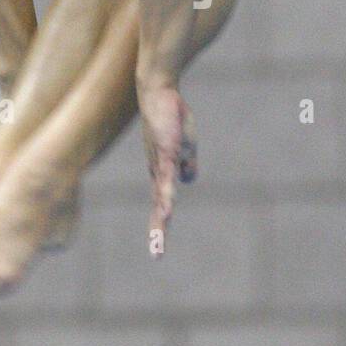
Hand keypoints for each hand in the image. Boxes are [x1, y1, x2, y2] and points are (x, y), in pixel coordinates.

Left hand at [137, 79, 196, 252]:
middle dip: (159, 230)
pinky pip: (167, 175)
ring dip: (162, 217)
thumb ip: (187, 163)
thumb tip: (188, 179)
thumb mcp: (185, 145)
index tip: (158, 249)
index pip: (161, 203)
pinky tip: (167, 206)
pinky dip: (167, 193)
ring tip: (160, 237)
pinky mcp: (165, 150)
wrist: (157, 91)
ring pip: (162, 194)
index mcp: (162, 173)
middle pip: (158, 205)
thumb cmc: (171, 116)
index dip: (160, 225)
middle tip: (157, 254)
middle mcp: (158, 172)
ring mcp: (160, 162)